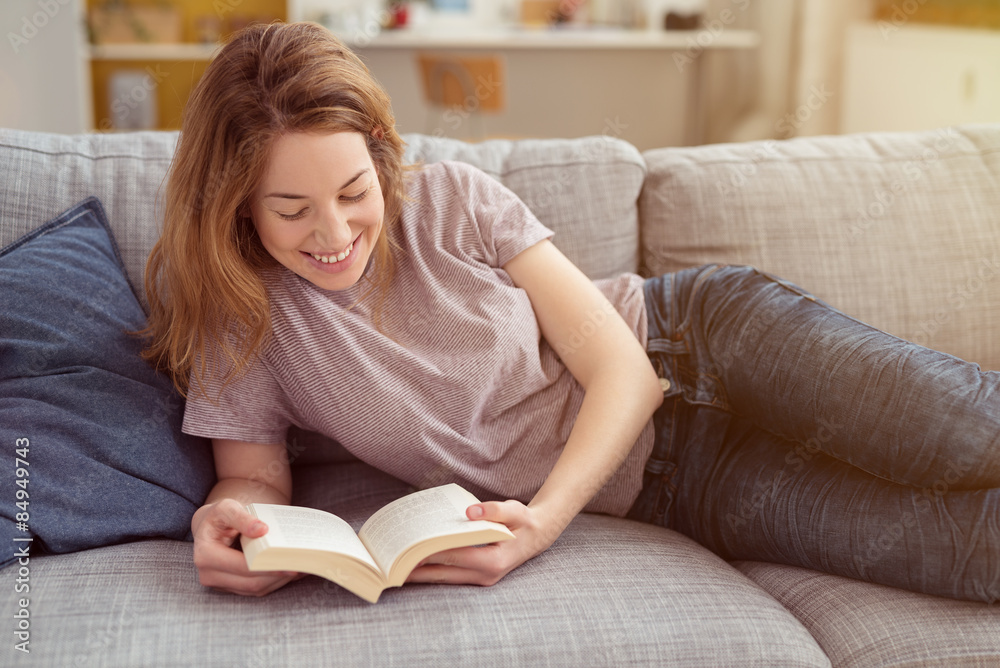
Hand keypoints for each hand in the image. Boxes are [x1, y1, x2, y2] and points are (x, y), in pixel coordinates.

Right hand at [191, 498, 302, 595]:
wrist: (211, 526)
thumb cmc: (220, 516)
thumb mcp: (227, 508)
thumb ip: (242, 518)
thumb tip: (262, 530)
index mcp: (205, 555)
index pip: (242, 566)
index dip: (267, 566)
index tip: (290, 563)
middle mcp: (209, 575)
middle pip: (251, 582)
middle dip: (278, 576)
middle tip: (303, 567)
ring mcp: (220, 584)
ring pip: (255, 589)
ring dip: (279, 581)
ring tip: (302, 568)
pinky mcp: (231, 586)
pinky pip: (256, 588)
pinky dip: (275, 581)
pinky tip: (292, 571)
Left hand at [406, 499, 564, 586]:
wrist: (538, 535)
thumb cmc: (523, 520)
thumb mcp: (514, 510)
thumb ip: (493, 510)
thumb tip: (470, 512)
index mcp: (494, 561)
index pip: (454, 556)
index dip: (430, 552)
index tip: (408, 549)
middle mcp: (486, 575)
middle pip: (444, 573)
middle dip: (418, 569)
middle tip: (393, 563)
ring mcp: (482, 579)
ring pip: (445, 579)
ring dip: (422, 574)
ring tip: (398, 567)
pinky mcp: (478, 577)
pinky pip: (451, 576)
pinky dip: (433, 570)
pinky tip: (417, 564)